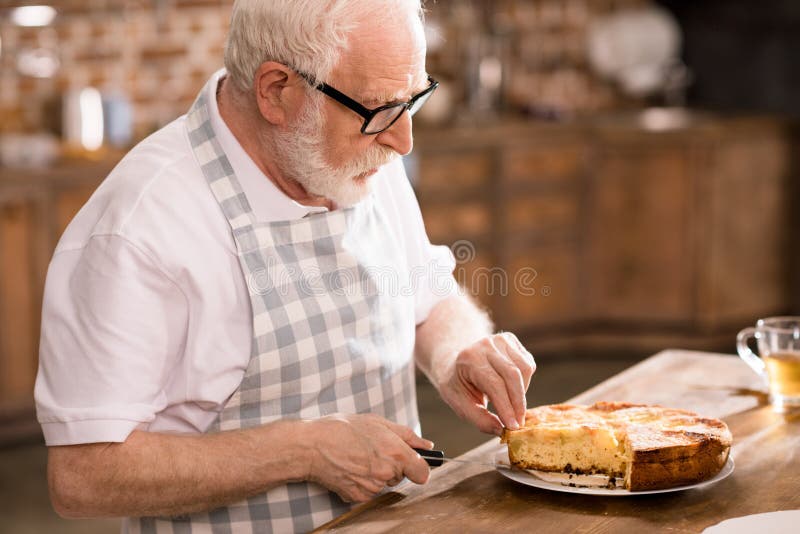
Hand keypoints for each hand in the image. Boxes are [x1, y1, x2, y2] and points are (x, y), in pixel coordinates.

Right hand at [303, 413, 432, 502]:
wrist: (312, 446)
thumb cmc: (343, 429)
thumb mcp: (378, 422)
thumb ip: (407, 435)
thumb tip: (428, 446)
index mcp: (396, 453)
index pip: (423, 473)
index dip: (419, 467)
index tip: (412, 463)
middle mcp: (386, 473)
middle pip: (401, 476)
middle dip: (392, 465)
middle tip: (372, 450)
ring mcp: (372, 487)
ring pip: (384, 483)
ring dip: (377, 473)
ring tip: (358, 457)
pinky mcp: (358, 497)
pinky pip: (369, 492)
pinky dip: (363, 482)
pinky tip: (351, 468)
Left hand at [437, 332, 535, 435]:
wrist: (455, 362)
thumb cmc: (458, 384)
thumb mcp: (459, 403)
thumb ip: (479, 419)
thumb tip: (501, 430)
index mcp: (468, 359)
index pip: (494, 384)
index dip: (506, 407)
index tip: (514, 427)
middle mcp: (485, 344)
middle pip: (512, 375)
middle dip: (518, 403)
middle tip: (519, 422)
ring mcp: (499, 340)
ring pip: (524, 369)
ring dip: (522, 392)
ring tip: (510, 403)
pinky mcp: (510, 340)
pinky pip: (528, 364)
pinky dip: (525, 381)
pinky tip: (511, 388)